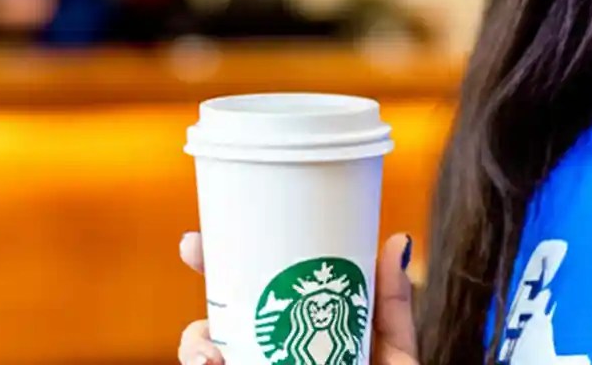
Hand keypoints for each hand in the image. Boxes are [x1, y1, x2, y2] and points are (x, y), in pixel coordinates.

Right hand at [177, 232, 418, 364]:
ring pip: (204, 351)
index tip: (204, 237)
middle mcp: (267, 351)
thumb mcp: (392, 350)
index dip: (228, 259)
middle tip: (193, 255)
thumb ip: (390, 304)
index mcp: (298, 329)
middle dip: (202, 281)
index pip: (256, 287)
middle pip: (220, 310)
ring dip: (196, 343)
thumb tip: (397, 240)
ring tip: (210, 356)